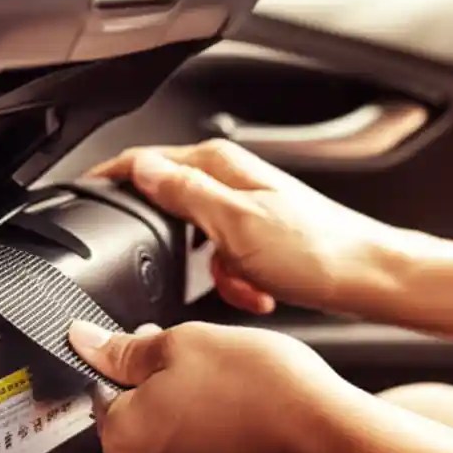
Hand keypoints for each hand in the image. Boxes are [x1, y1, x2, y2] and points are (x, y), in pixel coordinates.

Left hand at [71, 319, 371, 452]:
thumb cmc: (273, 398)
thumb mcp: (190, 343)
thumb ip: (126, 348)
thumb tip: (83, 340)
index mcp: (120, 441)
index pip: (107, 391)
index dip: (143, 365)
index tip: (178, 357)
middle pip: (137, 429)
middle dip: (166, 400)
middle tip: (218, 379)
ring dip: (193, 432)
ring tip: (241, 411)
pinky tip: (252, 443)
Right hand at [88, 139, 415, 313]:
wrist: (370, 279)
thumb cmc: (316, 252)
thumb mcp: (233, 224)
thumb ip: (183, 193)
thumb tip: (140, 169)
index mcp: (219, 166)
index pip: (144, 161)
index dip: (109, 179)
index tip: (82, 196)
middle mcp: (230, 179)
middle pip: (169, 206)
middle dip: (173, 248)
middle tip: (194, 272)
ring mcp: (245, 206)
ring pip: (196, 241)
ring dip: (212, 271)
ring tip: (241, 285)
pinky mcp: (258, 235)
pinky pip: (223, 259)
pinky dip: (233, 281)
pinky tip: (255, 291)